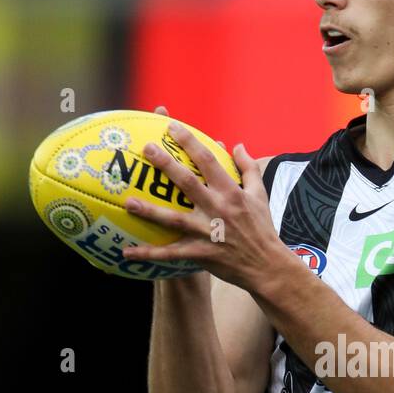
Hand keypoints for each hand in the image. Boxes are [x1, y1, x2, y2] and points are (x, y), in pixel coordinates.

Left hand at [122, 109, 284, 290]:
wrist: (267, 266)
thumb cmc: (262, 228)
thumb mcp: (260, 194)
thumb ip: (248, 168)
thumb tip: (237, 145)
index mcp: (231, 192)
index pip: (208, 160)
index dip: (189, 141)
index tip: (171, 127)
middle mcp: (218, 209)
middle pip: (188, 183)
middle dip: (166, 164)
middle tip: (146, 149)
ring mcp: (208, 232)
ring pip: (174, 220)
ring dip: (150, 211)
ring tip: (128, 202)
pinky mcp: (201, 254)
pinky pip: (171, 254)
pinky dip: (149, 254)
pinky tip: (126, 252)